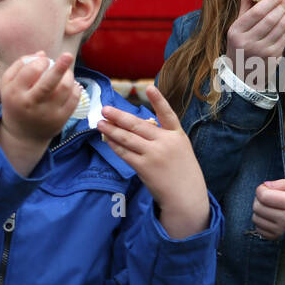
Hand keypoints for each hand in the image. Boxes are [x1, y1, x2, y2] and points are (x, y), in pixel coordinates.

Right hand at [0, 51, 77, 173]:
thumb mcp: (8, 84)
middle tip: (68, 55)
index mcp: (14, 93)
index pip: (30, 71)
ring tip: (66, 73)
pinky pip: (73, 99)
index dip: (40, 62)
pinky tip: (70, 85)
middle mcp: (30, 104)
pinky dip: (75, 88)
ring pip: (65, 88)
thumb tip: (42, 53)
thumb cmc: (16, 102)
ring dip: (68, 75)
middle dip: (61, 66)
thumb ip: (20, 65)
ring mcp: (46, 113)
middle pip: (50, 82)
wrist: (22, 134)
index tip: (44, 61)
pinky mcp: (60, 120)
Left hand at [97, 84, 210, 238]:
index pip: (167, 114)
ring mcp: (154, 155)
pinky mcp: (144, 168)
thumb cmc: (181, 172)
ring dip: (111, 129)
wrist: (185, 196)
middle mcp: (166, 142)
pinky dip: (114, 145)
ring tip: (99, 123)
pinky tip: (107, 139)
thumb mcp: (180, 149)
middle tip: (105, 109)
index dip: (158, 101)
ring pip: (128, 138)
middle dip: (119, 116)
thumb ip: (163, 137)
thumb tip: (137, 128)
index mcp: (177, 135)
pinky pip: (125, 153)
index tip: (149, 87)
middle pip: (138, 125)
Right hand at [226, 0, 284, 70]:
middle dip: (283, 5)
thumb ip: (245, 11)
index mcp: (236, 32)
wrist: (241, 74)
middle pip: (270, 19)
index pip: (256, 13)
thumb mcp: (236, 30)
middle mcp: (247, 42)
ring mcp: (261, 50)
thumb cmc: (239, 47)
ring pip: (280, 27)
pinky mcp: (273, 56)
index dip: (270, 1)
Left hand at [252, 177, 284, 239]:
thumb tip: (265, 185)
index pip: (264, 196)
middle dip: (259, 199)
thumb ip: (283, 184)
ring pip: (256, 218)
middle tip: (268, 196)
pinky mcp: (278, 238)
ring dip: (260, 210)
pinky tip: (271, 217)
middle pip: (258, 207)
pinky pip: (259, 229)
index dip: (261, 189)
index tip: (266, 188)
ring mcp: (281, 231)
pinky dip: (262, 222)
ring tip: (271, 207)